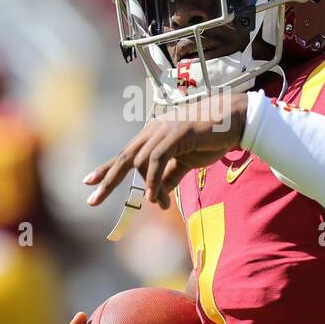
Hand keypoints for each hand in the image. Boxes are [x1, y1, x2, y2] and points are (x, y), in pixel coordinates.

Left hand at [83, 93, 248, 209]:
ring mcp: (163, 129)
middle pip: (124, 157)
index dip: (106, 169)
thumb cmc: (212, 138)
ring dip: (149, 187)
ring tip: (159, 203)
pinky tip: (156, 196)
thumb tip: (157, 196)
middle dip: (107, 179)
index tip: (89, 182)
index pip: (125, 154)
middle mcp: (153, 130)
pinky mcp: (176, 132)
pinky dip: (154, 179)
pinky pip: (157, 159)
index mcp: (153, 135)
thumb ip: (170, 177)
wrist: (235, 120)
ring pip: (141, 162)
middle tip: (92, 201)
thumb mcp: (186, 162)